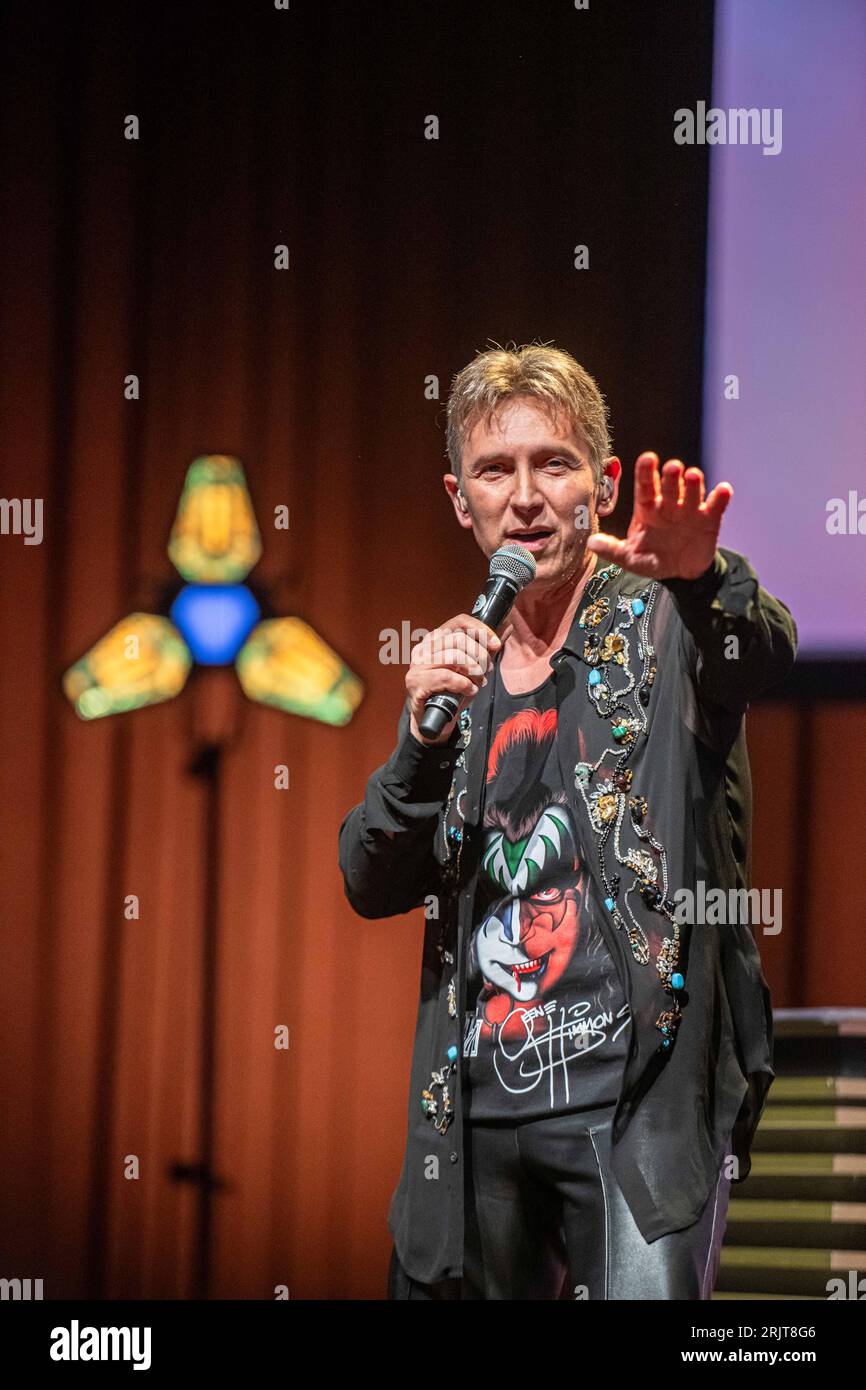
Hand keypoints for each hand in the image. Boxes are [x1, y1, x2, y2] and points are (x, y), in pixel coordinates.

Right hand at [406, 616, 512, 744]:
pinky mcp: (417, 682)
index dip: (480, 630)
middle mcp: (424, 648)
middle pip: (460, 639)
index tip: (495, 644)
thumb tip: (507, 626)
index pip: (459, 622)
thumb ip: (486, 647)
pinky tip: (469, 691)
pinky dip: (464, 685)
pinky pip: (447, 676)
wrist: (434, 718)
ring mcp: (418, 665)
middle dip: (481, 656)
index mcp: (435, 639)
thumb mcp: (472, 667)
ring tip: (479, 683)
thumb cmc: (451, 691)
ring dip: (474, 671)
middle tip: (487, 671)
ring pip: (455, 657)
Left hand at [586, 452, 732, 580]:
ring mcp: (690, 510)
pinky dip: (720, 497)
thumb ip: (613, 550)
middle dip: (671, 476)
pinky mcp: (709, 520)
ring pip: (691, 492)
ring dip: (693, 484)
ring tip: (693, 476)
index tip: (647, 458)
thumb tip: (592, 544)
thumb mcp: (631, 559)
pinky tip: (723, 490)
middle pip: (669, 486)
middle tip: (672, 467)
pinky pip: (716, 506)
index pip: (645, 487)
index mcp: (648, 510)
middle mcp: (669, 504)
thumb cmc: (652, 559)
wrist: (680, 573)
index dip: (646, 472)